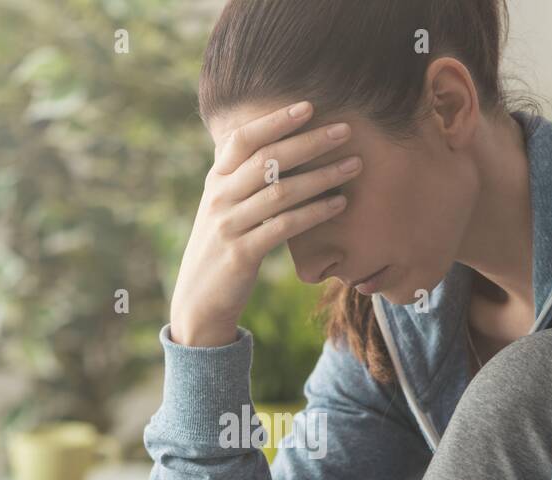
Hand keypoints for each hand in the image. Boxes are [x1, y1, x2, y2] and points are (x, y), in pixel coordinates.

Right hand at [169, 100, 361, 345]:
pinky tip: (338, 204)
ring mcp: (228, 225)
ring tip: (353, 165)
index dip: (275, 120)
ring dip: (321, 176)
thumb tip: (268, 143)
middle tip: (345, 130)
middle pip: (268, 160)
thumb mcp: (222, 208)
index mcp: (215, 180)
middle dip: (310, 142)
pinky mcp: (242, 254)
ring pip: (280, 192)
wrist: (198, 300)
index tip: (309, 106)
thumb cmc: (220, 249)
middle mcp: (219, 197)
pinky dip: (314, 213)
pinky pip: (284, 227)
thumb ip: (239, 177)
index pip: (243, 138)